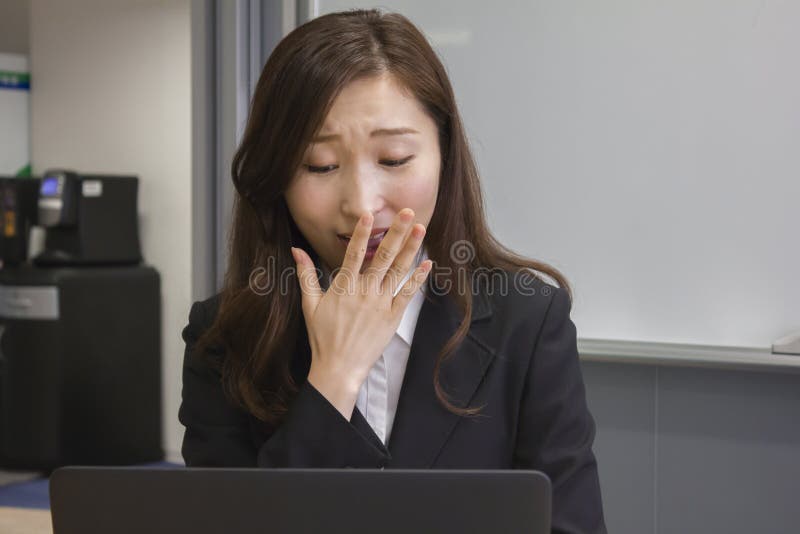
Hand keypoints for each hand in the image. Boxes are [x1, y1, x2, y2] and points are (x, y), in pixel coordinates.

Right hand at [290, 208, 431, 418]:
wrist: (339, 368)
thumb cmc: (322, 337)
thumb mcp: (310, 304)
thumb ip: (306, 275)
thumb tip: (296, 250)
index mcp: (343, 287)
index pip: (353, 254)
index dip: (361, 233)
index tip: (369, 215)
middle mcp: (364, 292)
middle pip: (383, 257)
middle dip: (396, 233)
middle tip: (407, 213)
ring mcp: (381, 304)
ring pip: (398, 271)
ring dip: (410, 249)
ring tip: (420, 229)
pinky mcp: (392, 317)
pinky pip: (407, 294)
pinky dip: (418, 279)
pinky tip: (428, 263)